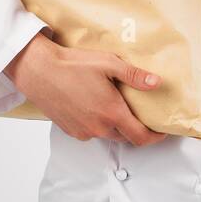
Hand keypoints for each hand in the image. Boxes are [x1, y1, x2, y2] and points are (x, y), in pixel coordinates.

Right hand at [4, 31, 168, 145]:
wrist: (38, 71)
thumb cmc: (72, 65)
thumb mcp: (109, 64)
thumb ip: (135, 76)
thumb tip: (156, 83)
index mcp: (112, 113)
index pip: (140, 137)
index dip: (154, 137)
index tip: (161, 132)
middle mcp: (98, 127)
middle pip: (125, 136)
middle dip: (135, 128)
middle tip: (139, 112)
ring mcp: (82, 131)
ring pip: (107, 134)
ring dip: (115, 125)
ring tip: (115, 105)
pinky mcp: (70, 130)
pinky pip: (91, 132)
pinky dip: (98, 124)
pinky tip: (95, 106)